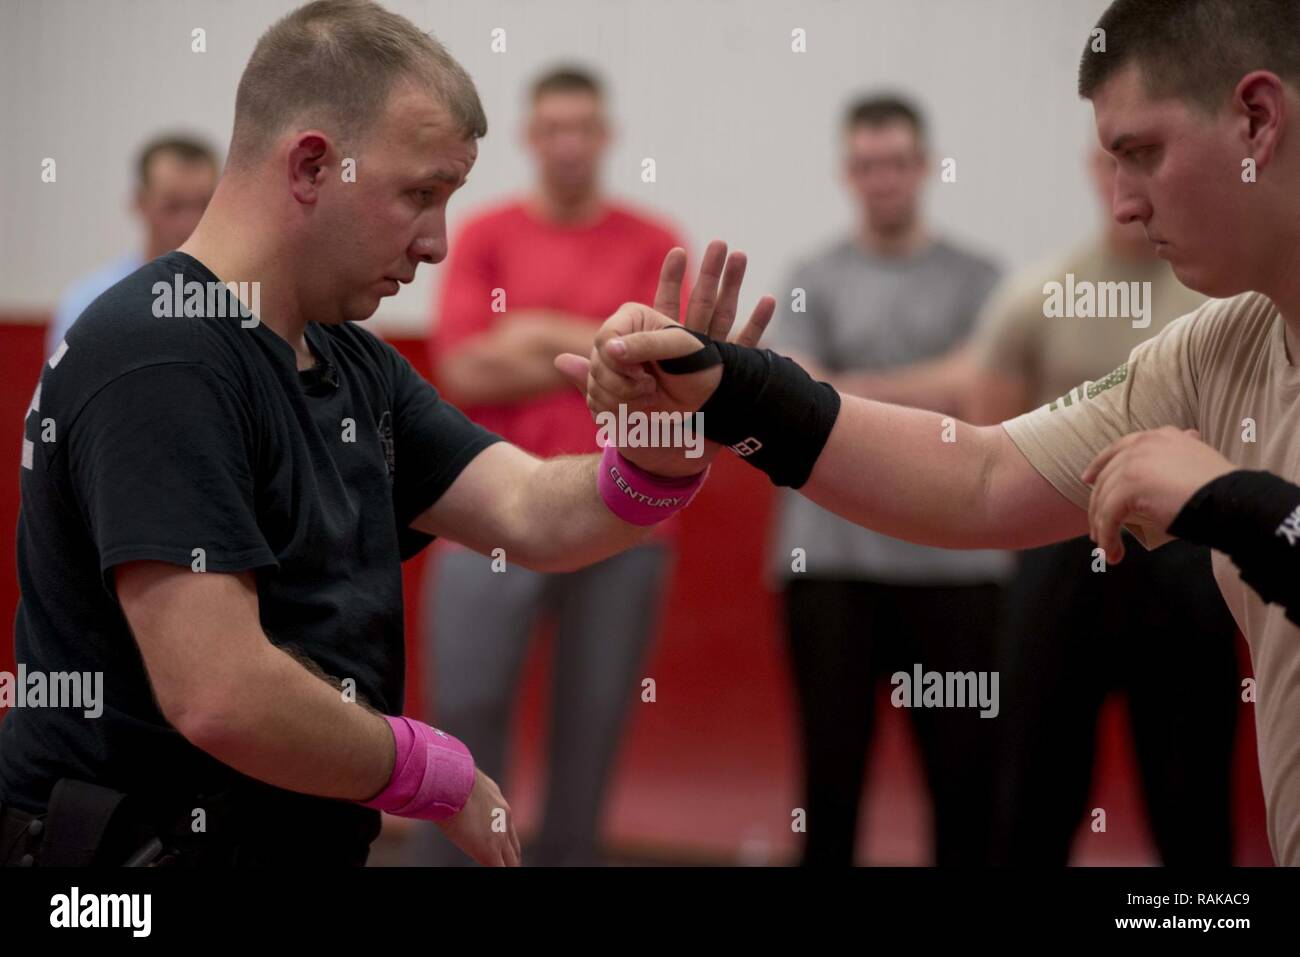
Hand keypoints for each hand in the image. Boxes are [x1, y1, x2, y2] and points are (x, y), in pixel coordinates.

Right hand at [434, 767, 520, 865]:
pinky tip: (499, 875)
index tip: (501, 848)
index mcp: (497, 802)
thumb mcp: (461, 784)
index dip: (504, 841)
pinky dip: (500, 871)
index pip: (506, 827)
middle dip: (510, 857)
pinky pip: (500, 868)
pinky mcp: (490, 849)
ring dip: (507, 866)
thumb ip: (461, 793)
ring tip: (506, 870)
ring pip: (511, 860)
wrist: (452, 782)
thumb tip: (441, 790)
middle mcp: (504, 818)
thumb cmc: (448, 779)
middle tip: (508, 865)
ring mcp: (499, 834)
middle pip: (514, 846)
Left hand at [554, 241, 774, 476]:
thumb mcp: (612, 397)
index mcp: (660, 348)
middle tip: (720, 244)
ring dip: (734, 286)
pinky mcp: (728, 378)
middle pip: (701, 303)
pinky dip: (757, 325)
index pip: (666, 305)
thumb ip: (595, 373)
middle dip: (710, 272)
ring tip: (741, 256)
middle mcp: (687, 349)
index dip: (672, 278)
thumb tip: (559, 360)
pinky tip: (770, 300)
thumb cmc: (638, 427)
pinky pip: (746, 348)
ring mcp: (711, 361)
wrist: (666, 458)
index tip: (678, 252)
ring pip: (724, 316)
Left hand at [1082, 426, 1234, 562]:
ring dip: (1101, 527)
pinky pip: (1109, 517)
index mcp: (1159, 436)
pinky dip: (1107, 537)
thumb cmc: (1221, 489)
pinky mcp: (1129, 488)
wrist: (1233, 500)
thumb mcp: (1196, 461)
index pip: (1118, 448)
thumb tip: (1178, 447)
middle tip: (1097, 528)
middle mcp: (1143, 445)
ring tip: (1106, 547)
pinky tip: (1112, 553)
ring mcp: (1134, 465)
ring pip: (1104, 499)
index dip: (1099, 465)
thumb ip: (1179, 455)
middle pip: (1106, 477)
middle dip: (1098, 505)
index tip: (1087, 481)